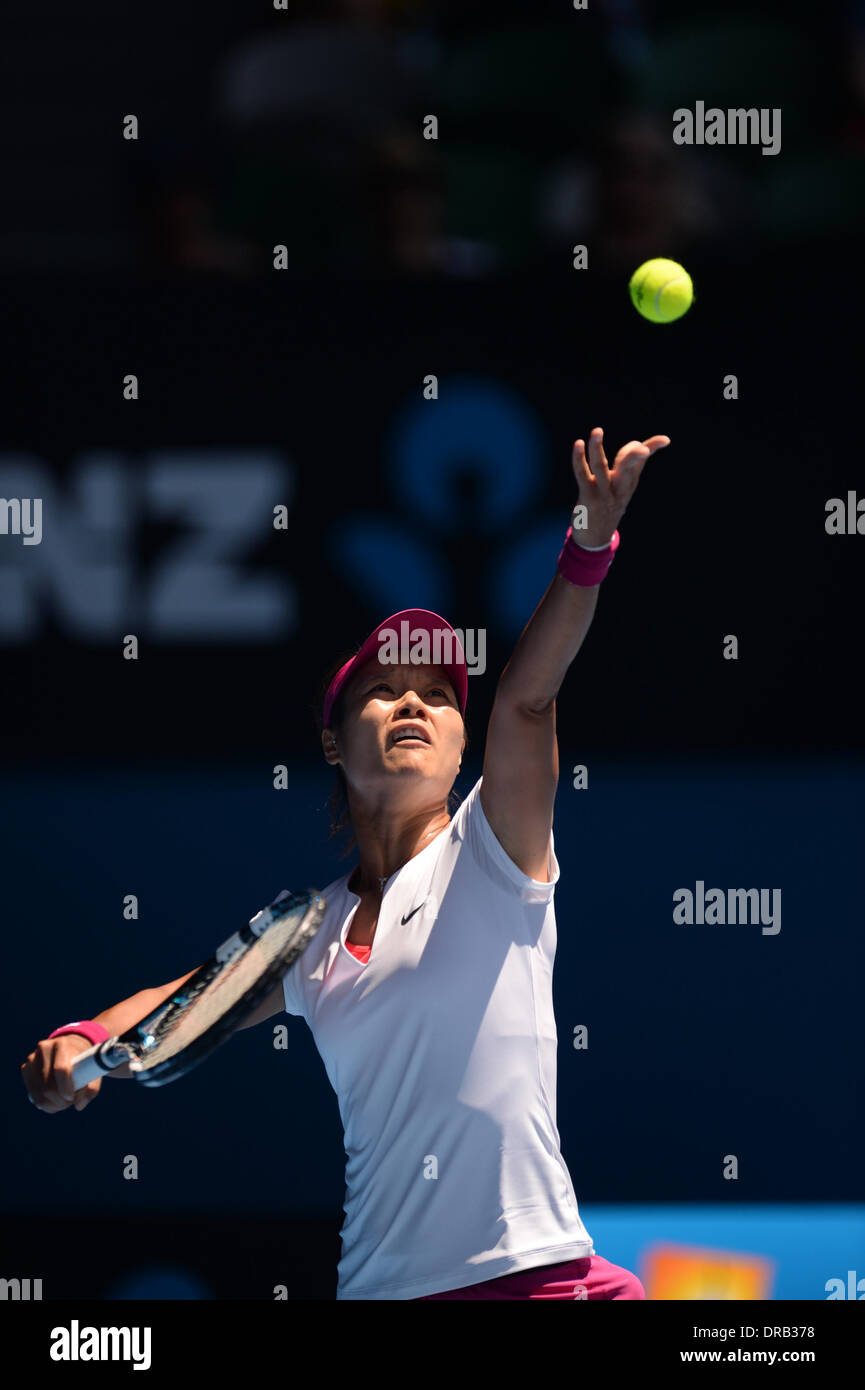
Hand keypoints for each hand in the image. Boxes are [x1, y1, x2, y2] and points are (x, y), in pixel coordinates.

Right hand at [20, 1035, 102, 1113]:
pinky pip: (32, 1094)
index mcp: (63, 1044)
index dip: (65, 1087)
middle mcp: (44, 1049)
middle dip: (60, 1101)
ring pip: (39, 1093)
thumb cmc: (82, 1061)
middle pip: (48, 1085)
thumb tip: (79, 1105)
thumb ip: (92, 1088)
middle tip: (70, 1102)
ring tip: (64, 1103)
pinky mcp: (25, 1068)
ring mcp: (32, 1058)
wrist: (69, 1048)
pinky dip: (44, 1104)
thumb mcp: (93, 1069)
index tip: (72, 1098)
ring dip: (52, 1105)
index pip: (60, 1069)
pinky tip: (53, 1102)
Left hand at [571, 427, 669, 546]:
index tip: (665, 440)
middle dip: (634, 456)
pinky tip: (578, 444)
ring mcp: (603, 494)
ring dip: (597, 448)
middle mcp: (619, 488)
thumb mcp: (623, 489)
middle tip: (641, 448)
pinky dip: (579, 459)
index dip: (651, 448)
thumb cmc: (609, 507)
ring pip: (601, 467)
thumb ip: (629, 467)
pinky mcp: (587, 497)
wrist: (595, 539)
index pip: (640, 461)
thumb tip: (637, 444)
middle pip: (627, 467)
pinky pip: (582, 475)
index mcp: (629, 484)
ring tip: (597, 431)